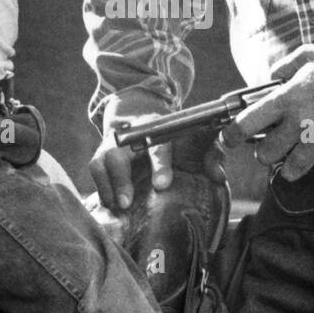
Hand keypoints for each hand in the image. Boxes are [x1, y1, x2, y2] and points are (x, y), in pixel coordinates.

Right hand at [88, 108, 224, 210]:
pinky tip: (109, 205)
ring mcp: (112, 143)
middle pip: (120, 156)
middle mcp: (131, 135)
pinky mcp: (101, 152)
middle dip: (122, 179)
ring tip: (117, 207)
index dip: (160, 166)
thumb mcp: (194, 134)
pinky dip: (101, 188)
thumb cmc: (171, 129)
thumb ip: (210, 153)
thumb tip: (218, 176)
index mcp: (157, 130)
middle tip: (127, 203)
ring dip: (108, 186)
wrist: (137, 105)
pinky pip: (95, 170)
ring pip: (102, 162)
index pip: (159, 148)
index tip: (162, 185)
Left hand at [221, 45, 313, 179]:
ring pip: (290, 168)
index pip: (247, 123)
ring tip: (293, 154)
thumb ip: (285, 65)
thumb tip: (272, 76)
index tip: (227, 139)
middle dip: (264, 152)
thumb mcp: (309, 55)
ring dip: (288, 164)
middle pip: (265, 154)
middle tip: (271, 144)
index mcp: (286, 99)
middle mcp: (298, 123)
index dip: (231, 135)